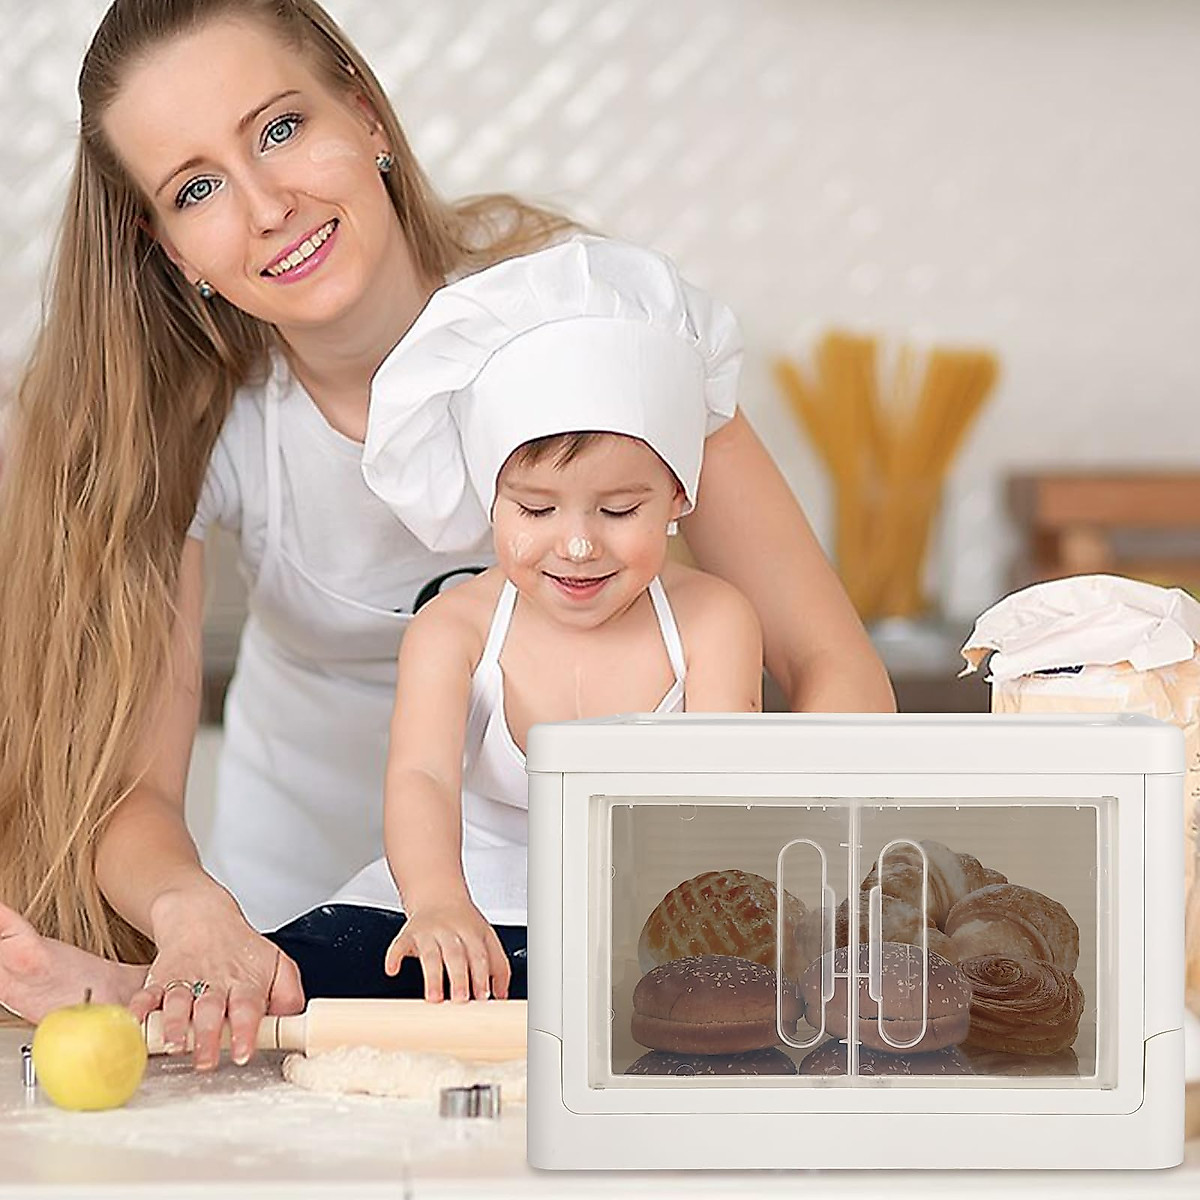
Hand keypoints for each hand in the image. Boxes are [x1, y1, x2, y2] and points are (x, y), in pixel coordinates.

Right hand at [127, 887, 304, 1069]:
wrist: (202, 917)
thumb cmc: (241, 950)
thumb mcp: (276, 964)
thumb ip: (288, 994)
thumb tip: (292, 1020)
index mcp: (245, 983)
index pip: (249, 1008)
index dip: (246, 1032)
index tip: (242, 1054)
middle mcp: (215, 984)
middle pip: (212, 1010)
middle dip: (208, 1037)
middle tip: (206, 1061)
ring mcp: (186, 981)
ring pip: (179, 1004)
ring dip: (175, 1026)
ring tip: (174, 1046)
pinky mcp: (160, 980)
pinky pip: (146, 995)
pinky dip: (138, 1010)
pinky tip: (134, 1024)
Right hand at [385, 901, 510, 1001]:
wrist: (438, 897)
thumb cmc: (464, 924)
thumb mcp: (487, 938)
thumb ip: (497, 966)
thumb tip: (501, 994)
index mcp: (472, 932)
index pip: (479, 955)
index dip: (481, 975)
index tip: (483, 996)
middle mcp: (450, 931)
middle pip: (456, 955)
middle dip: (459, 978)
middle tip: (461, 999)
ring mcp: (428, 932)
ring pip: (430, 954)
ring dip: (432, 977)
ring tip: (434, 998)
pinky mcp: (407, 934)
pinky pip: (398, 945)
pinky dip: (394, 957)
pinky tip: (392, 970)